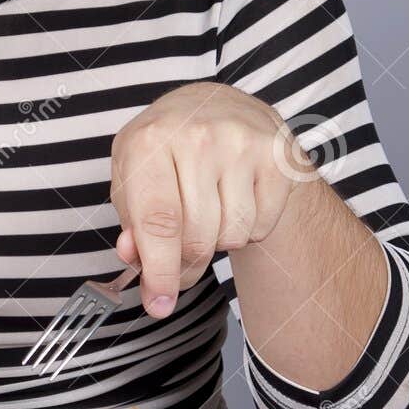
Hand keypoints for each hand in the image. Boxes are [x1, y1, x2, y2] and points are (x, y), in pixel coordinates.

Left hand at [110, 83, 310, 319]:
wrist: (217, 104)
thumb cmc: (167, 147)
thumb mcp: (132, 176)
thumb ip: (131, 223)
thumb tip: (136, 261)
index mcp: (149, 141)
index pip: (158, 222)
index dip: (160, 272)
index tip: (159, 304)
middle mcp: (196, 137)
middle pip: (197, 237)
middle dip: (186, 264)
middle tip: (181, 257)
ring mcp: (242, 143)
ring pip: (232, 235)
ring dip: (218, 241)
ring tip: (208, 210)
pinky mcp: (277, 156)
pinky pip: (262, 226)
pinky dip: (247, 228)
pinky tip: (235, 199)